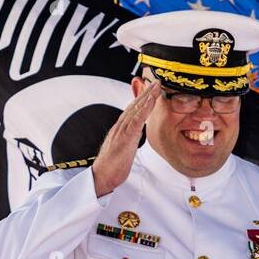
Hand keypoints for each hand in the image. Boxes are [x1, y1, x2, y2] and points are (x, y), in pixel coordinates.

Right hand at [91, 81, 161, 197]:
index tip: (153, 89)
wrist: (102, 177)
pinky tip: (150, 102)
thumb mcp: (125, 148)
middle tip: (157, 80)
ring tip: (156, 86)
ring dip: (147, 97)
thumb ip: (130, 137)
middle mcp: (120, 127)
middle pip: (134, 105)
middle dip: (146, 92)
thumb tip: (136, 132)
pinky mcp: (124, 139)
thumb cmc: (113, 166)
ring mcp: (121, 132)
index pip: (133, 110)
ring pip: (135, 110)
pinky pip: (135, 122)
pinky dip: (143, 111)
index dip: (143, 98)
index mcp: (121, 129)